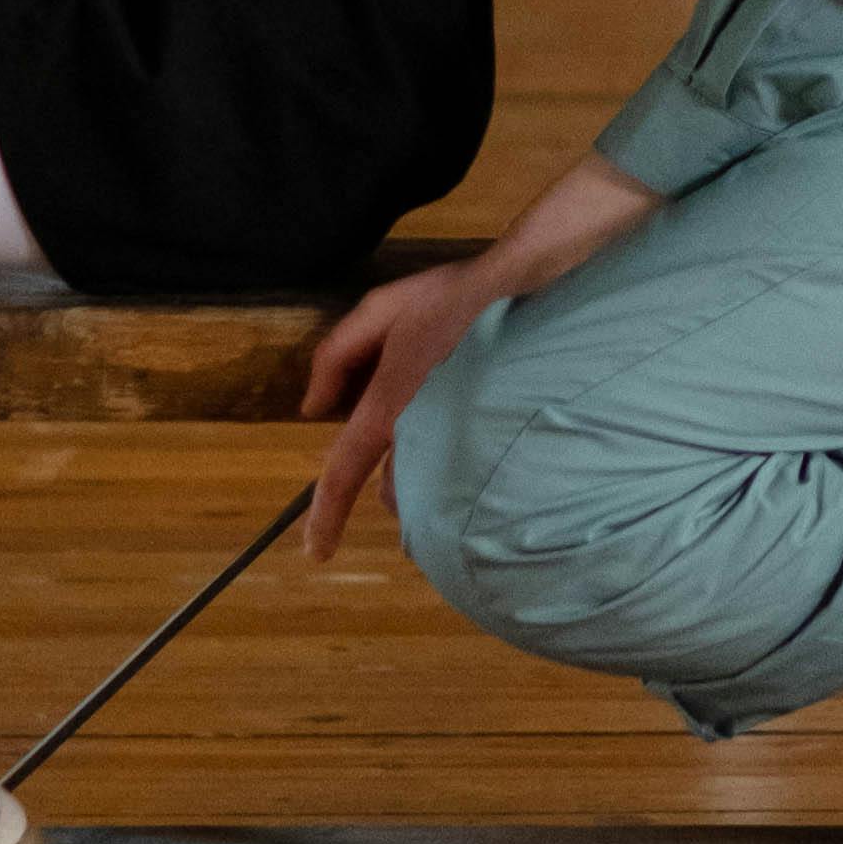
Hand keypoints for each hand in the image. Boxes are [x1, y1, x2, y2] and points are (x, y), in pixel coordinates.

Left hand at [294, 148, 660, 566]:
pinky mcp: (493, 443)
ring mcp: (460, 443)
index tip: (315, 553)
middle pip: (394, 490)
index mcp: (389, 405)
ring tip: (452, 419)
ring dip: (430, 470)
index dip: (325, 517)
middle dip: (395, 475)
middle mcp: (421, 434)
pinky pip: (464, 476)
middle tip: (416, 424)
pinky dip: (459, 463)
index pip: (345, 473)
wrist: (528, 290)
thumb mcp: (382, 308)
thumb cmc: (454, 297)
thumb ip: (336, 357)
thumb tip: (313, 407)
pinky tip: (477, 427)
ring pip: (431, 485)